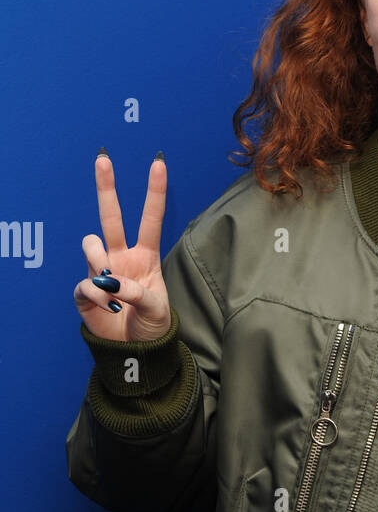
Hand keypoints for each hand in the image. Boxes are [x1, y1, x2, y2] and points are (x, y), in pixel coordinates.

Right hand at [73, 152, 171, 342]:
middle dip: (106, 188)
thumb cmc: (153, 326)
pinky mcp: (85, 292)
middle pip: (111, 217)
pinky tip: (109, 308)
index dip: (154, 192)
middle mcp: (121, 257)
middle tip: (103, 159)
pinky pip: (85, 283)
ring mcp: (101, 272)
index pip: (150, 219)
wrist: (136, 352)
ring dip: (99, 259)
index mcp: (145, 256)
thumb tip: (112, 281)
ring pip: (91, 244)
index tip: (158, 164)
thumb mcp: (158, 309)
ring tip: (113, 284)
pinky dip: (97, 296)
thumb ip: (139, 292)